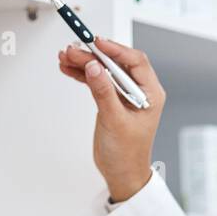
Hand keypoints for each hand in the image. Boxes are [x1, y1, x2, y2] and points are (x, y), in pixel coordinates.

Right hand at [57, 39, 164, 202]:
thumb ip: (104, 92)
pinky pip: (96, 80)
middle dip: (93, 55)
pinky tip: (69, 69)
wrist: (121, 172)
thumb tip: (95, 67)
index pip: (135, 61)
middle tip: (73, 51)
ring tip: (66, 57)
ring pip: (104, 70)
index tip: (96, 43)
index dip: (115, 49)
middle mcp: (139, 91)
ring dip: (84, 62)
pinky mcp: (111, 100)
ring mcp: (124, 95)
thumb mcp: (115, 121)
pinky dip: (82, 74)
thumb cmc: (127, 153)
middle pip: (116, 62)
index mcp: (150, 94)